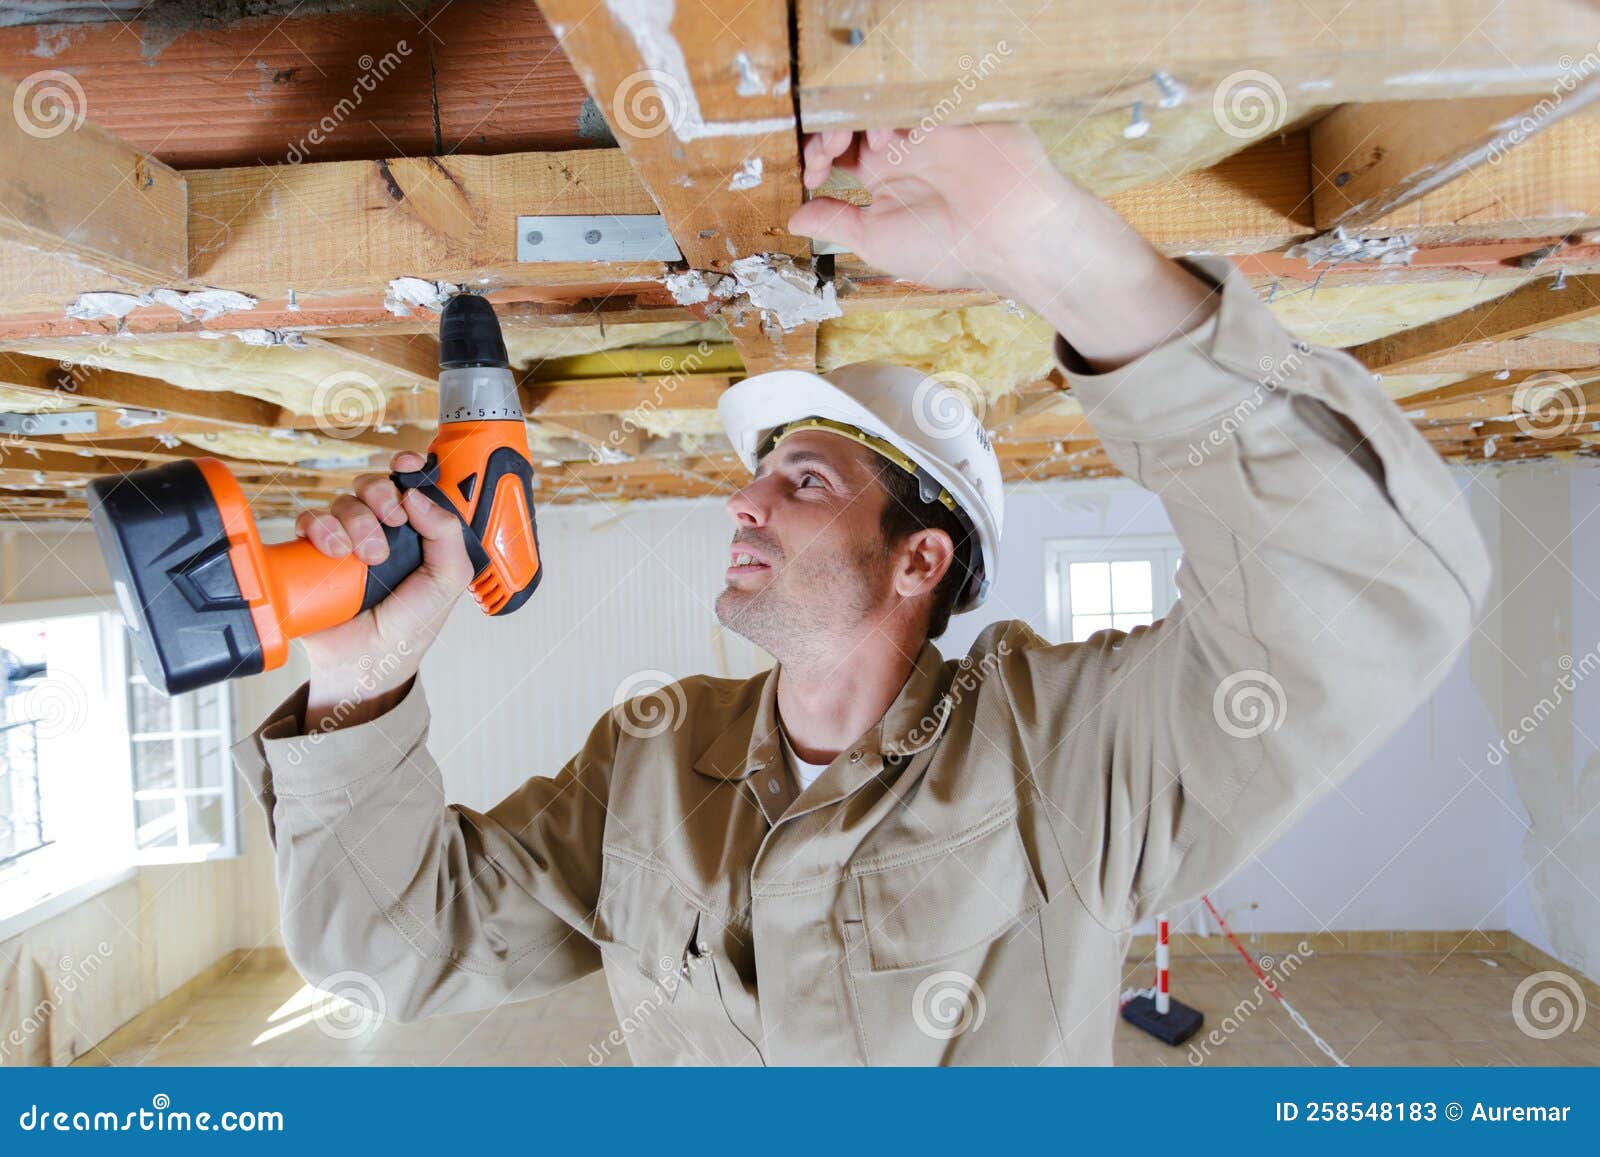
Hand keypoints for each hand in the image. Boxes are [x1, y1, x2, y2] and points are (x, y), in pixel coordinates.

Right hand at [295, 451, 473, 731]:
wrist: (367, 661)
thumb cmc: (410, 626)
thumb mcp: (447, 581)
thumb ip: (446, 535)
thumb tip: (417, 496)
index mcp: (415, 533)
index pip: (409, 486)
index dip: (407, 468)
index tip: (405, 466)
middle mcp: (380, 532)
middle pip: (373, 487)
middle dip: (381, 497)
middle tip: (390, 525)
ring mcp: (345, 541)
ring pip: (343, 501)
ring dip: (355, 521)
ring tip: (364, 556)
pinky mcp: (312, 554)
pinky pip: (309, 520)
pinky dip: (320, 528)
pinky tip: (333, 551)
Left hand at [789, 124, 1073, 300]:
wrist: (1009, 238)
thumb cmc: (949, 250)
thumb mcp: (877, 242)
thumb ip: (835, 223)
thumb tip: (794, 220)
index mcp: (884, 177)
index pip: (837, 150)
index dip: (815, 155)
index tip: (811, 176)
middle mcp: (903, 148)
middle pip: (849, 120)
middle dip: (824, 132)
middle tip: (822, 156)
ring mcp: (926, 126)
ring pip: (873, 102)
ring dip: (848, 119)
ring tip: (845, 146)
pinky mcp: (950, 108)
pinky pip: (909, 91)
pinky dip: (886, 111)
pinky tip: (883, 140)